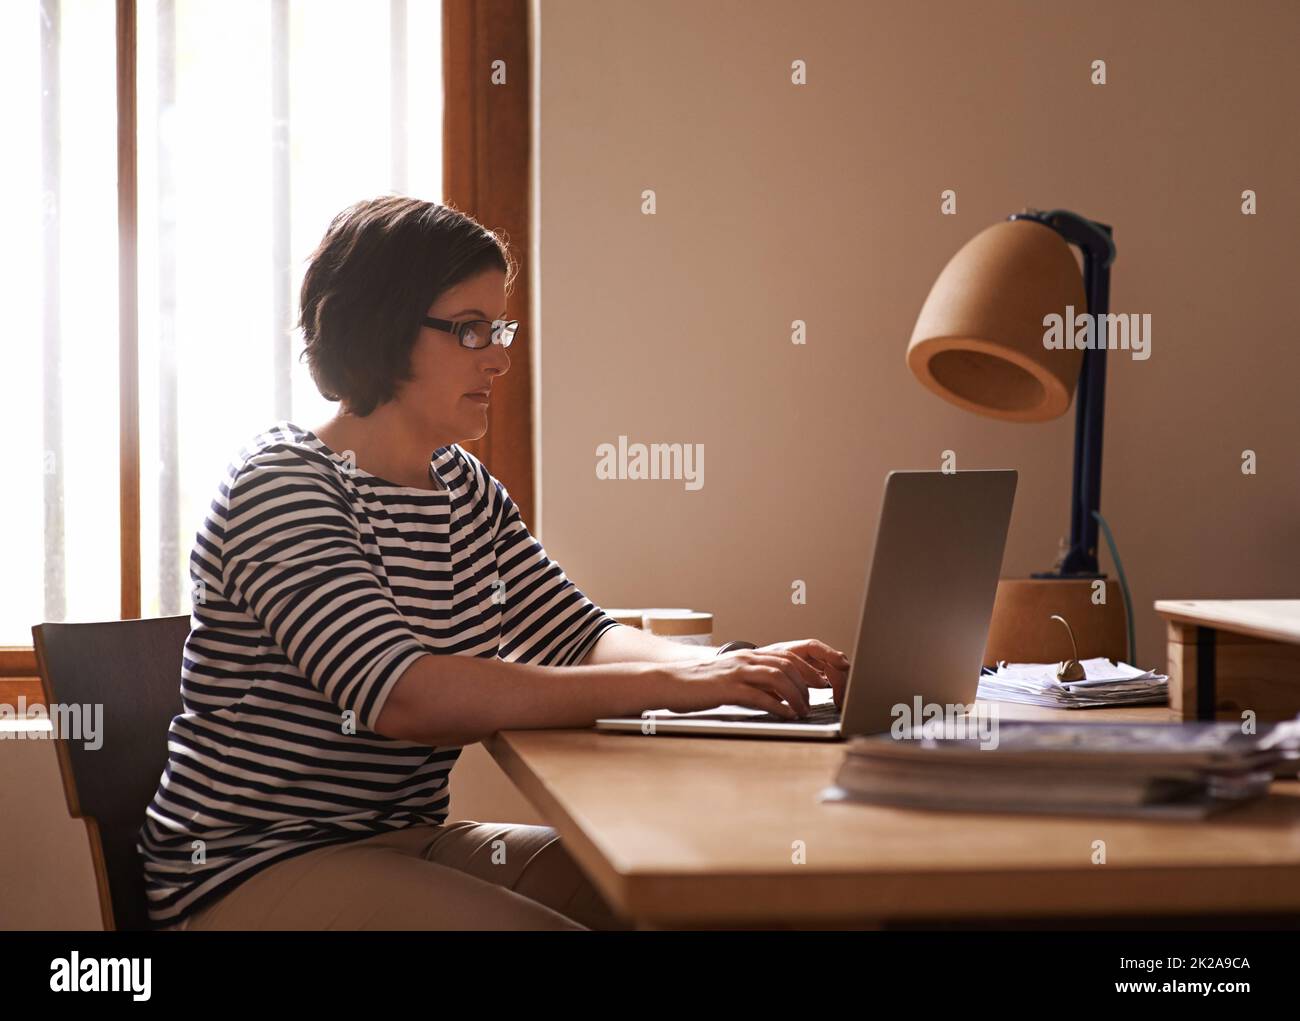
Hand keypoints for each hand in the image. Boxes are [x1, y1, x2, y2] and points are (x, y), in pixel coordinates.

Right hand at [652, 640, 849, 719]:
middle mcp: (745, 660)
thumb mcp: (729, 677)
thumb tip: (775, 696)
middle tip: (815, 701)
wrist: (669, 682)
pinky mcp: (728, 689)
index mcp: (747, 655)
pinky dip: (778, 706)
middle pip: (787, 666)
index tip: (820, 684)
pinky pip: (760, 696)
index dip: (807, 670)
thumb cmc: (698, 684)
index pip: (786, 657)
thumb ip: (751, 681)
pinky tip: (786, 715)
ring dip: (795, 696)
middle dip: (806, 684)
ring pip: (778, 678)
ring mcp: (737, 673)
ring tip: (803, 711)